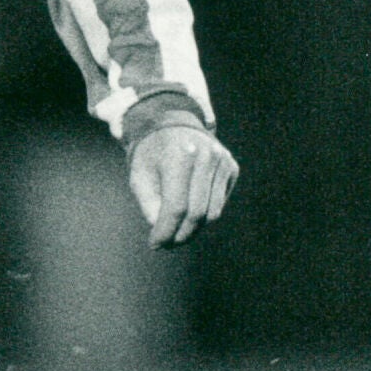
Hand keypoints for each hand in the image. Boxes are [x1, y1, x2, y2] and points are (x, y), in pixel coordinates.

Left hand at [128, 124, 238, 248]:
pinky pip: (219, 203)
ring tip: (176, 234)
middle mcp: (206, 156)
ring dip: (194, 229)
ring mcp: (223, 161)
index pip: (176, 206)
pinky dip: (204, 214)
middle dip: (180, 235)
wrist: (172, 125)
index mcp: (179, 155)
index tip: (156, 245)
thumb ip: (149, 205)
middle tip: (167, 245)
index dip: (166, 231)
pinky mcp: (232, 167)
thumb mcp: (139, 177)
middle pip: (197, 213)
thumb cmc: (150, 154)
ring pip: (212, 212)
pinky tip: (188, 213)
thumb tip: (163, 233)